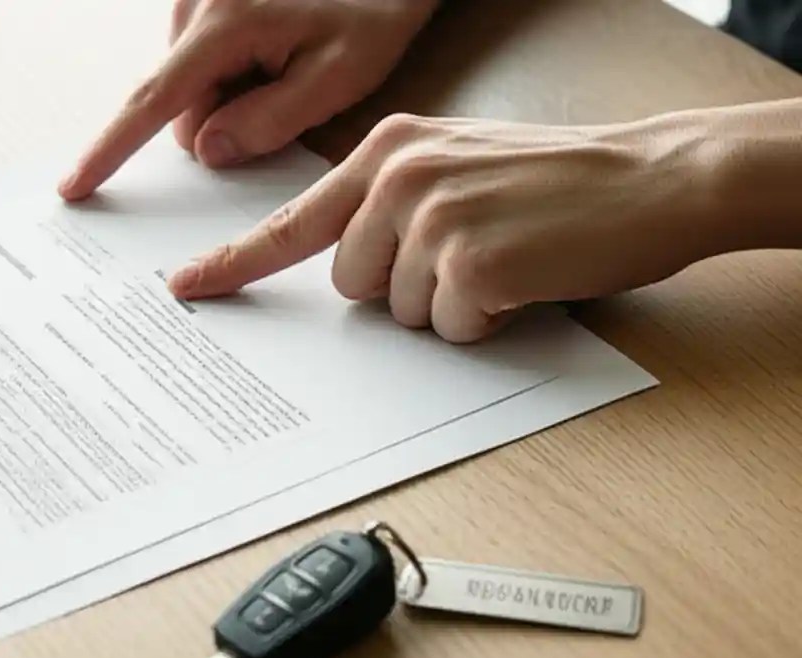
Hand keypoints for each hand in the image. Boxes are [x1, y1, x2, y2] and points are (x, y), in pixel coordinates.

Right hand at [58, 0, 440, 199]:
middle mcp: (197, 4)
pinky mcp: (203, 0)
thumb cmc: (373, 9)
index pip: (153, 103)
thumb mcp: (338, 77)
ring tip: (290, 62)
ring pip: (191, 88)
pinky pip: (201, 64)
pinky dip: (234, 74)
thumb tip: (206, 150)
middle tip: (289, 95)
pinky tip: (276, 50)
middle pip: (182, 105)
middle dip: (224, 121)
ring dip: (234, 95)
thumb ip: (267, 122)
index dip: (110, 150)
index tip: (74, 186)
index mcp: (226, 24)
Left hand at [165, 112, 726, 342]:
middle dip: (404, 288)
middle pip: (352, 284)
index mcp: (387, 149)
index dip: (233, 263)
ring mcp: (431, 218)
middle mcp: (397, 177)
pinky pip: (449, 328)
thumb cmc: (558, 179)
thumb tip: (349, 266)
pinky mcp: (470, 264)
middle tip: (472, 251)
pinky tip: (524, 276)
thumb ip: (389, 203)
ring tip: (505, 256)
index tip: (186, 288)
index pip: (291, 221)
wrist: (652, 176)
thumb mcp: (456, 165)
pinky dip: (487, 319)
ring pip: (399, 313)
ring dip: (449, 304)